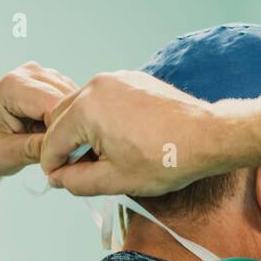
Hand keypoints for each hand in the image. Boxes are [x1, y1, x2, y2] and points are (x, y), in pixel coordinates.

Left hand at [0, 62, 77, 175]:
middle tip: (59, 156)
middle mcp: (29, 73)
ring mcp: (42, 74)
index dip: (62, 132)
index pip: (53, 105)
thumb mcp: (5, 155)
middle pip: (67, 100)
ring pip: (73, 100)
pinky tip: (53, 134)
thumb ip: (33, 149)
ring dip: (69, 124)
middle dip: (67, 128)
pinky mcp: (51, 81)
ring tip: (52, 144)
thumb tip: (64, 148)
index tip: (59, 156)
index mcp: (12, 86)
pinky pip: (72, 100)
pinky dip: (68, 119)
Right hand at [39, 71, 226, 195]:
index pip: (52, 142)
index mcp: (86, 110)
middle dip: (65, 146)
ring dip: (80, 131)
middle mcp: (95, 87)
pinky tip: (117, 138)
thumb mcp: (115, 180)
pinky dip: (99, 118)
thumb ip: (77, 181)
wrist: (208, 136)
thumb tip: (58, 178)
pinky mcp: (131, 79)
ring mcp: (114, 78)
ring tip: (100, 156)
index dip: (53, 167)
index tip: (62, 182)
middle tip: (79, 170)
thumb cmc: (164, 159)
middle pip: (60, 119)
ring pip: (80, 106)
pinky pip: (102, 98)